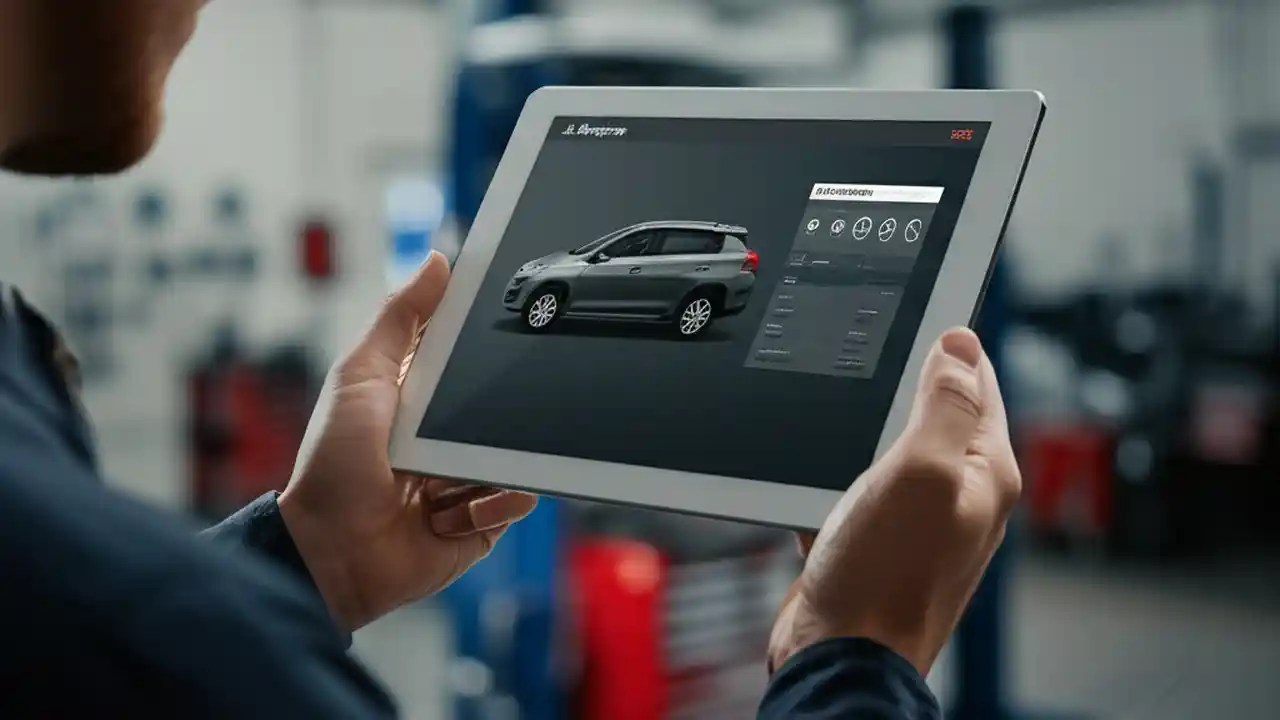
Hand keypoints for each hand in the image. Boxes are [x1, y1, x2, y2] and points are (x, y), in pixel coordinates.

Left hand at [279, 252, 537, 630]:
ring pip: (513, 457)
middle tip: (494, 410)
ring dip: (494, 462)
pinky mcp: (477, 525)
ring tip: (460, 474)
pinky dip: (499, 503)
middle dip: (503, 410)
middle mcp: (444, 441)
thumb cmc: (333, 465)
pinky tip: (470, 505)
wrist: (332, 552)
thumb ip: (399, 318)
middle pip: (500, 409)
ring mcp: (462, 484)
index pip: (468, 363)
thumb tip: (437, 260)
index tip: (514, 327)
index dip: (488, 347)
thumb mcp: (360, 376)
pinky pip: (513, 503)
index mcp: (419, 400)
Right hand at [768, 328, 1020, 675]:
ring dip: (864, 434)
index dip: (950, 347)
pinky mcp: (877, 544)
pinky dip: (836, 478)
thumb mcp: (918, 471)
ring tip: (840, 420)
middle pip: (936, 414)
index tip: (922, 317)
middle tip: (871, 362)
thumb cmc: (881, 577)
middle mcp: (958, 497)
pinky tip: (816, 482)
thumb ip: (944, 405)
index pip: (979, 383)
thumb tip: (960, 344)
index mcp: (984, 473)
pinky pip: (857, 490)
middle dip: (903, 386)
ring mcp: (917, 523)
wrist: (838, 657)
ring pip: (892, 452)